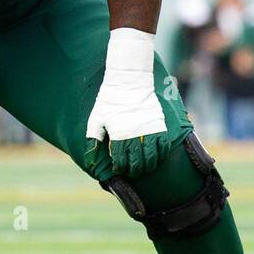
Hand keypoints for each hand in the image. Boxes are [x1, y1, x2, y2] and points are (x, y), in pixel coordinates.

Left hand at [85, 28, 169, 177]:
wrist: (128, 82)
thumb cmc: (109, 100)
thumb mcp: (96, 119)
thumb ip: (93, 139)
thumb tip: (89, 160)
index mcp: (119, 136)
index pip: (121, 162)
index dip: (120, 169)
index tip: (119, 169)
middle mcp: (135, 136)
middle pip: (137, 163)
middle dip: (134, 170)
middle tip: (132, 171)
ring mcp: (149, 131)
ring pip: (152, 158)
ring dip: (148, 166)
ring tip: (144, 168)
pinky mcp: (159, 126)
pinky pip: (164, 147)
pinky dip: (161, 155)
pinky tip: (157, 158)